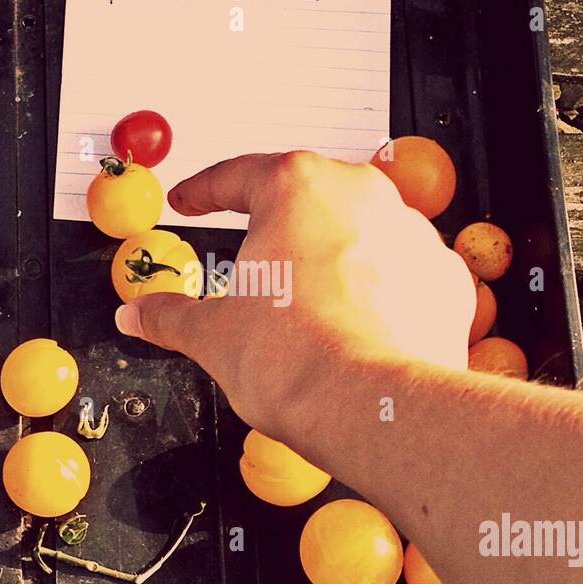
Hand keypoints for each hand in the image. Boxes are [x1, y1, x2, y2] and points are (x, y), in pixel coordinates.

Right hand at [115, 151, 474, 450]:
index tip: (190, 202)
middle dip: (278, 230)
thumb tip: (138, 315)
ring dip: (334, 260)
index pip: (237, 175)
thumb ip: (169, 315)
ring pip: (360, 234)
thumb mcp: (210, 335)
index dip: (204, 192)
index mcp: (295, 187)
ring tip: (307, 308)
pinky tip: (357, 328)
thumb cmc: (296, 361)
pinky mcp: (444, 278)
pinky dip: (381, 294)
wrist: (374, 408)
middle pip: (307, 200)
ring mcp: (411, 233)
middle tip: (253, 262)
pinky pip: (403, 275)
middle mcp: (360, 194)